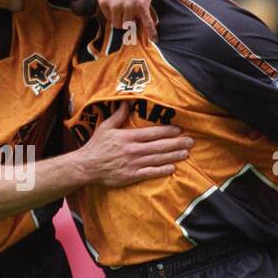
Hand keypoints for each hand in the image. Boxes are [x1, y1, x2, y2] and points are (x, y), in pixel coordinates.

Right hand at [77, 103, 192, 186]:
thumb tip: (127, 101)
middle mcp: (133, 150)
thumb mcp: (106, 127)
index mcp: (128, 137)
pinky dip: (162, 170)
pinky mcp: (131, 176)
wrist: (86, 167)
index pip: (152, 133)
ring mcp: (133, 164)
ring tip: (186, 153)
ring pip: (158, 159)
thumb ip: (119, 115)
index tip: (179, 129)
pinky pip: (150, 173)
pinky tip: (172, 168)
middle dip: (176, 143)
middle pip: (159, 146)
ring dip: (173, 156)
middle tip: (190, 141)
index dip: (167, 131)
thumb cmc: (96, 146)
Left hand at [97, 0, 156, 40]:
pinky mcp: (141, 5)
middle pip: (118, 24)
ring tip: (138, 14)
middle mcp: (114, 5)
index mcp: (103, 1)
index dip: (117, 15)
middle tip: (131, 12)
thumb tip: (112, 17)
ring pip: (129, 24)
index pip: (109, 18)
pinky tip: (155, 38)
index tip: (123, 10)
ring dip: (135, 21)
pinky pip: (146, 23)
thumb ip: (107, 1)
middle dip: (124, 20)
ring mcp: (128, 6)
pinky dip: (151, 31)